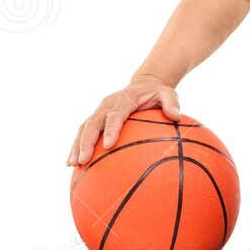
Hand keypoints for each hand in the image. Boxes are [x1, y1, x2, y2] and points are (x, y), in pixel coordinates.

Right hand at [66, 76, 181, 166]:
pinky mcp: (96, 119)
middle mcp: (107, 105)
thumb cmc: (157, 93)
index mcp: (123, 99)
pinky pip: (84, 132)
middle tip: (83, 161)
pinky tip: (75, 164)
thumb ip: (172, 103)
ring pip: (84, 128)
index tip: (109, 145)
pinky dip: (77, 146)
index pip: (115, 115)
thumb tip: (176, 116)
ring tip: (73, 164)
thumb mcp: (168, 93)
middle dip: (86, 142)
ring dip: (77, 146)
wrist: (144, 85)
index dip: (111, 129)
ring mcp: (99, 112)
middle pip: (92, 123)